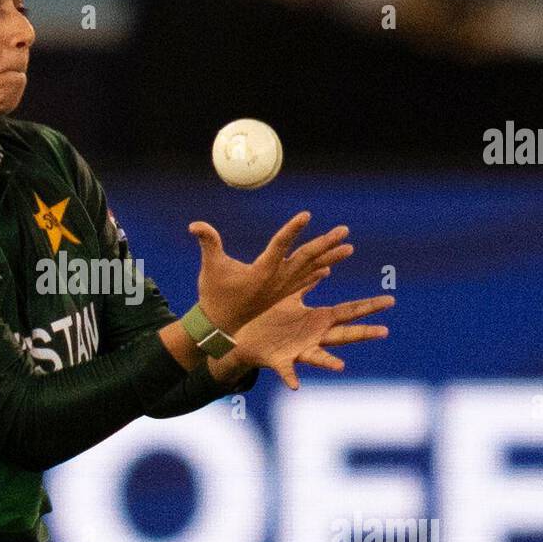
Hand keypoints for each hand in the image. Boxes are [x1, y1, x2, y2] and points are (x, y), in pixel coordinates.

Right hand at [189, 211, 353, 333]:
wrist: (220, 325)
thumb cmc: (214, 295)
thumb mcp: (210, 268)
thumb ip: (207, 243)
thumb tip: (194, 225)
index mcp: (262, 271)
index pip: (281, 245)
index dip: (293, 229)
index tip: (307, 215)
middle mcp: (277, 280)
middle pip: (306, 257)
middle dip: (326, 243)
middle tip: (344, 231)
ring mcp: (281, 289)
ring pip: (311, 270)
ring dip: (330, 258)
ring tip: (348, 247)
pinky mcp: (280, 296)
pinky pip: (303, 284)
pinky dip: (316, 275)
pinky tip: (328, 269)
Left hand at [228, 288, 394, 389]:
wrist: (244, 337)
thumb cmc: (271, 318)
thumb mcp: (291, 297)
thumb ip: (308, 283)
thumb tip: (326, 265)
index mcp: (318, 320)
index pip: (349, 312)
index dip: (369, 306)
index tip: (391, 300)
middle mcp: (313, 338)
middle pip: (343, 335)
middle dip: (363, 333)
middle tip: (385, 331)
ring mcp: (299, 351)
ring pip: (318, 357)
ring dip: (329, 362)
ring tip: (340, 366)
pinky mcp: (279, 361)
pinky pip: (286, 371)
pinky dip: (291, 378)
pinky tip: (296, 385)